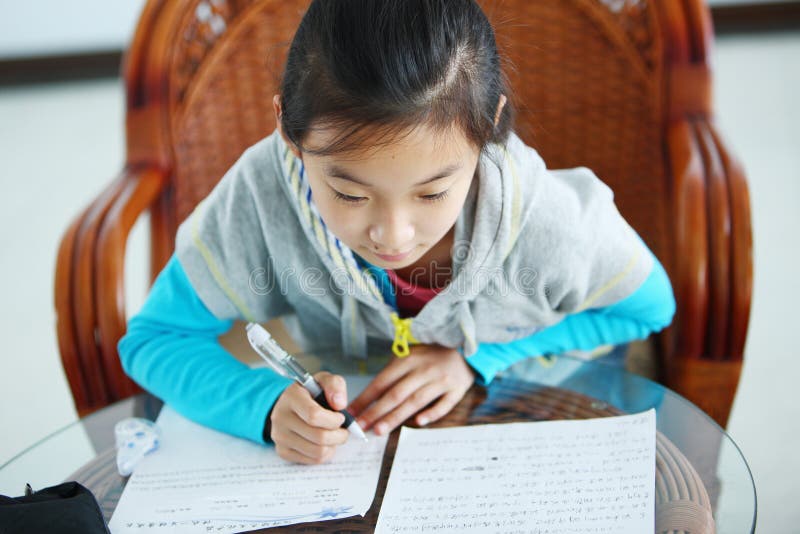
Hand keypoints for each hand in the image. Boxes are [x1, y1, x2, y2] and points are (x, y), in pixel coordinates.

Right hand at [269, 371, 349, 463]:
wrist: (287, 404)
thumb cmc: (308, 394)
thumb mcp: (322, 381)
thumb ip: (335, 385)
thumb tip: (340, 404)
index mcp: (291, 397)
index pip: (314, 415)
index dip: (333, 420)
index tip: (340, 417)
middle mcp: (281, 418)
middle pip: (319, 437)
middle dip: (339, 435)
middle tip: (343, 430)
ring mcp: (280, 437)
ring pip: (318, 452)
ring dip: (333, 445)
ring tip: (334, 436)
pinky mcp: (283, 451)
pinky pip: (312, 460)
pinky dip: (324, 454)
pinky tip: (324, 443)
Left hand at [348, 345, 474, 435]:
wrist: (465, 349)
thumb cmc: (431, 356)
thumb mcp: (411, 356)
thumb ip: (393, 373)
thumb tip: (369, 398)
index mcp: (408, 360)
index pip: (382, 381)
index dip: (366, 398)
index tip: (352, 412)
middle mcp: (424, 370)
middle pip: (396, 393)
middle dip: (376, 411)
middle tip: (361, 427)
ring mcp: (441, 380)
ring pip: (415, 401)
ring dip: (396, 417)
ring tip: (380, 430)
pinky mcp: (457, 389)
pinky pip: (443, 404)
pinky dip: (431, 413)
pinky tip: (417, 423)